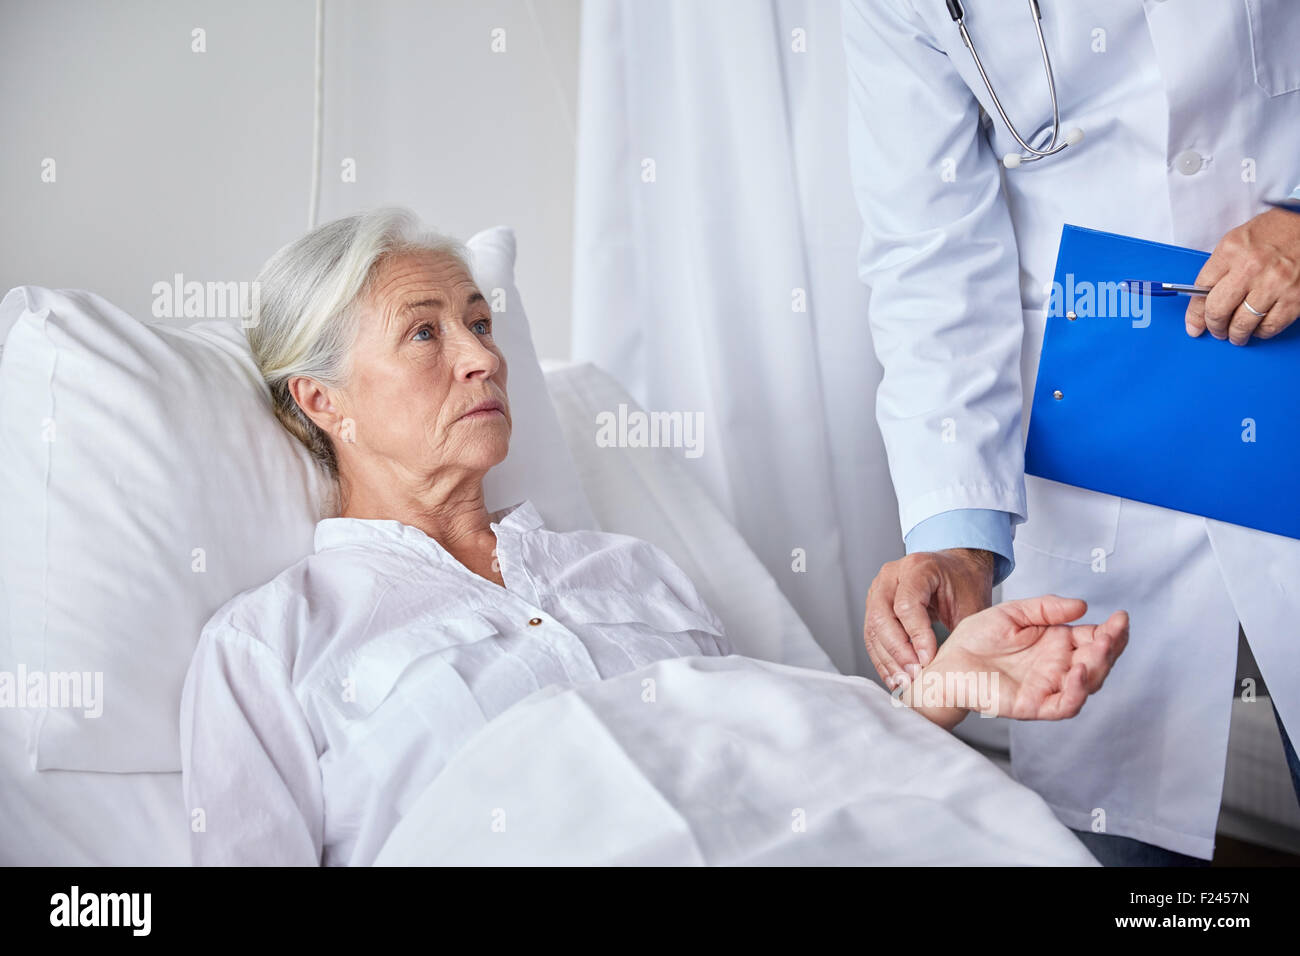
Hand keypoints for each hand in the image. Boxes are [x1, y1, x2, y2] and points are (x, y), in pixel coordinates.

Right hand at [863, 548, 994, 689]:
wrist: (956, 568)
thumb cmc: (964, 583)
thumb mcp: (970, 604)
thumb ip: (959, 633)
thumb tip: (949, 668)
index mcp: (917, 567)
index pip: (906, 604)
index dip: (916, 636)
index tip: (929, 659)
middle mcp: (891, 576)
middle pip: (882, 617)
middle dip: (898, 652)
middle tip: (914, 676)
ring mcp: (878, 590)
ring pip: (873, 630)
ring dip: (888, 660)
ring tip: (903, 683)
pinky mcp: (874, 606)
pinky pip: (872, 636)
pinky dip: (882, 659)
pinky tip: (893, 677)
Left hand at [897, 594, 1127, 728]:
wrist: (946, 662)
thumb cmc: (976, 639)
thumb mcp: (1013, 613)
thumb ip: (1045, 608)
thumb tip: (1082, 606)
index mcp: (1057, 643)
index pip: (1095, 639)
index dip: (1112, 631)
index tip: (1121, 617)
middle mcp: (1058, 667)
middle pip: (1098, 662)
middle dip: (1111, 648)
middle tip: (1114, 632)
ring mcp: (1048, 687)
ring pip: (1087, 684)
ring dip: (1099, 668)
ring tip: (1099, 649)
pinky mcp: (1033, 706)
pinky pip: (1064, 705)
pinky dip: (1076, 692)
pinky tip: (1077, 672)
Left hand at [1186, 208, 1299, 344]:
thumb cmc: (1277, 230)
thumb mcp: (1240, 239)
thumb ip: (1221, 267)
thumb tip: (1203, 298)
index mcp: (1232, 250)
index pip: (1201, 289)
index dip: (1195, 312)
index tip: (1194, 324)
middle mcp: (1251, 268)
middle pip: (1218, 310)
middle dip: (1214, 326)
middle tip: (1217, 330)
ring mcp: (1274, 284)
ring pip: (1243, 324)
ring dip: (1236, 334)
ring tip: (1236, 333)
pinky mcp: (1294, 298)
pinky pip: (1270, 326)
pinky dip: (1261, 332)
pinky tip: (1259, 327)